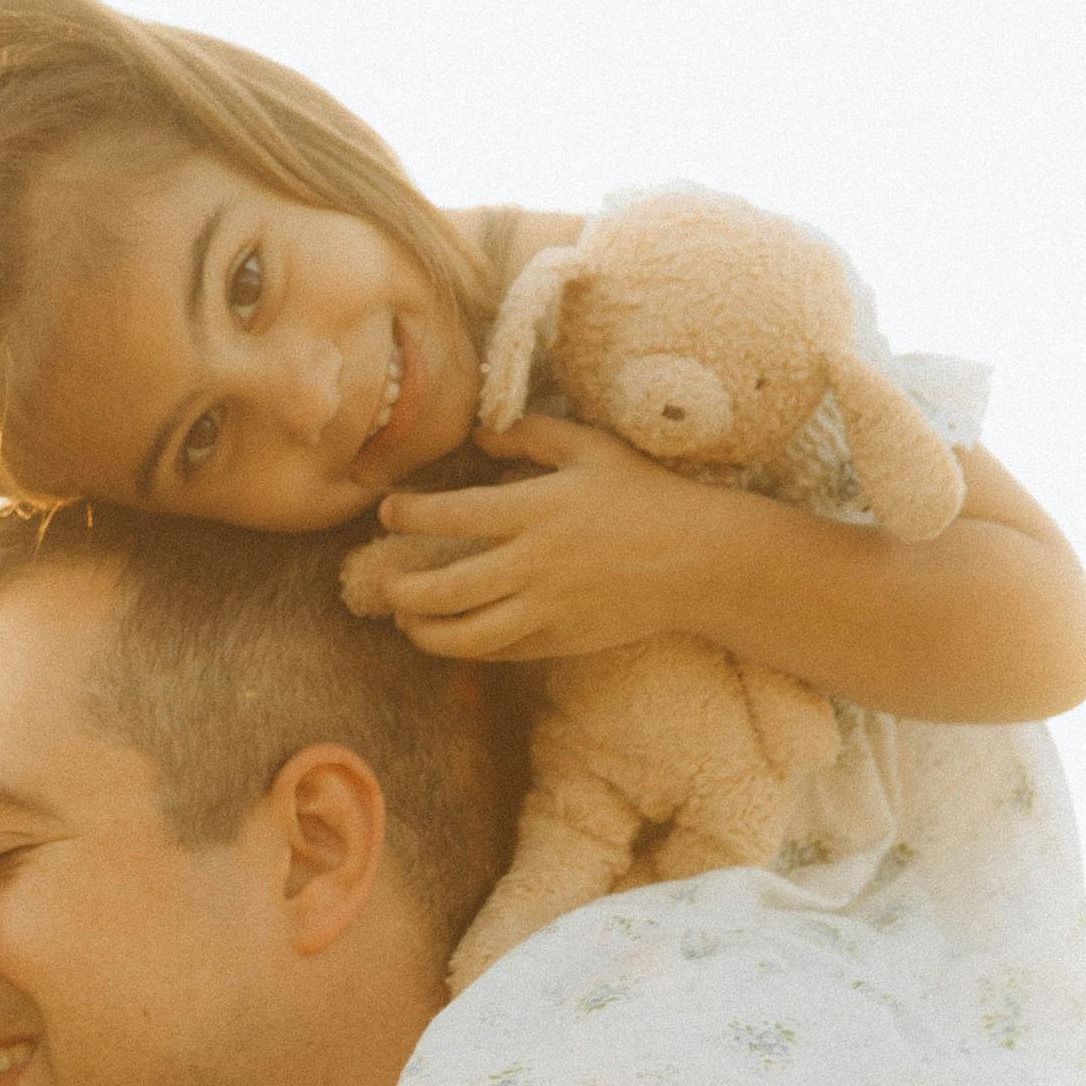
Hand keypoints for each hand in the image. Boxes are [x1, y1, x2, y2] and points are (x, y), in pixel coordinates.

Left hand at [367, 418, 762, 662]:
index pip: (452, 516)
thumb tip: (479, 433)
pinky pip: (500, 652)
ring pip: (465, 635)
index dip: (409, 514)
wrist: (701, 559)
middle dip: (401, 588)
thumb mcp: (592, 448)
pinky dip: (467, 647)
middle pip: (445, 588)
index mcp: (538, 510)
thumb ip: (531, 434)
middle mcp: (536, 564)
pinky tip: (452, 634)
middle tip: (384, 580)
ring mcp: (548, 608)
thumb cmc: (645, 495)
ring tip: (406, 619)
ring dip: (424, 631)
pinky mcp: (561, 640)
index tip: (388, 511)